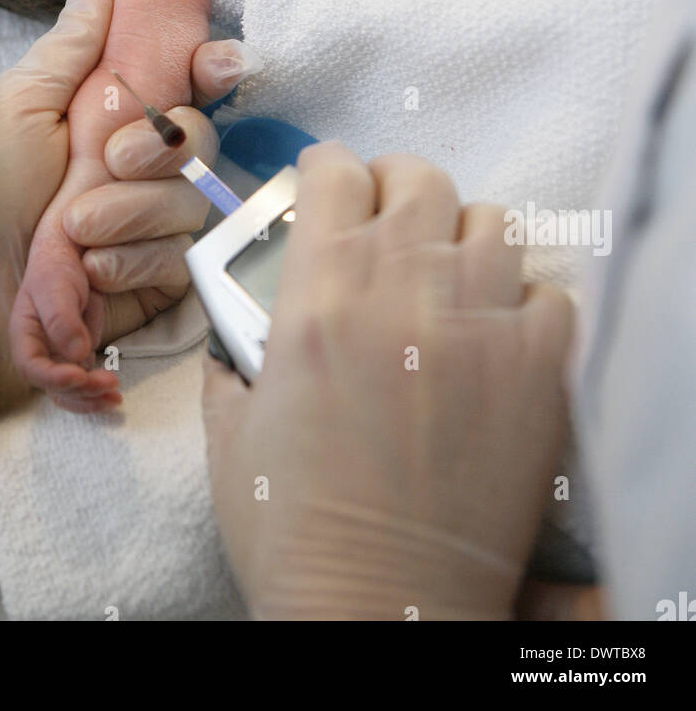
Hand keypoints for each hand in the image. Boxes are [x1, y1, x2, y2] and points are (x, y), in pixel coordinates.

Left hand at [70, 39, 257, 312]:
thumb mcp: (19, 107)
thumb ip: (70, 47)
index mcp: (115, 115)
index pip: (189, 80)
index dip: (213, 67)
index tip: (213, 64)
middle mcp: (143, 164)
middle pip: (202, 138)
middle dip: (162, 147)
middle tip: (113, 159)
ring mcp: (153, 220)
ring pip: (192, 201)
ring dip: (131, 213)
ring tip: (75, 228)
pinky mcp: (159, 275)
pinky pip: (180, 257)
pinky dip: (134, 261)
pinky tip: (92, 269)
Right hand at [203, 143, 572, 620]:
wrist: (378, 608)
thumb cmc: (293, 531)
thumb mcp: (231, 433)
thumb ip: (232, 357)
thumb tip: (239, 322)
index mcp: (317, 298)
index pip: (333, 173)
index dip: (328, 168)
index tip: (329, 181)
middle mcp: (400, 292)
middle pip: (418, 178)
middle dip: (397, 185)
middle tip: (388, 217)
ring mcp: (476, 324)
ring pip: (489, 222)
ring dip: (462, 237)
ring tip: (448, 275)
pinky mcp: (536, 369)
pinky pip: (548, 293)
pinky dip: (525, 301)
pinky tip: (499, 332)